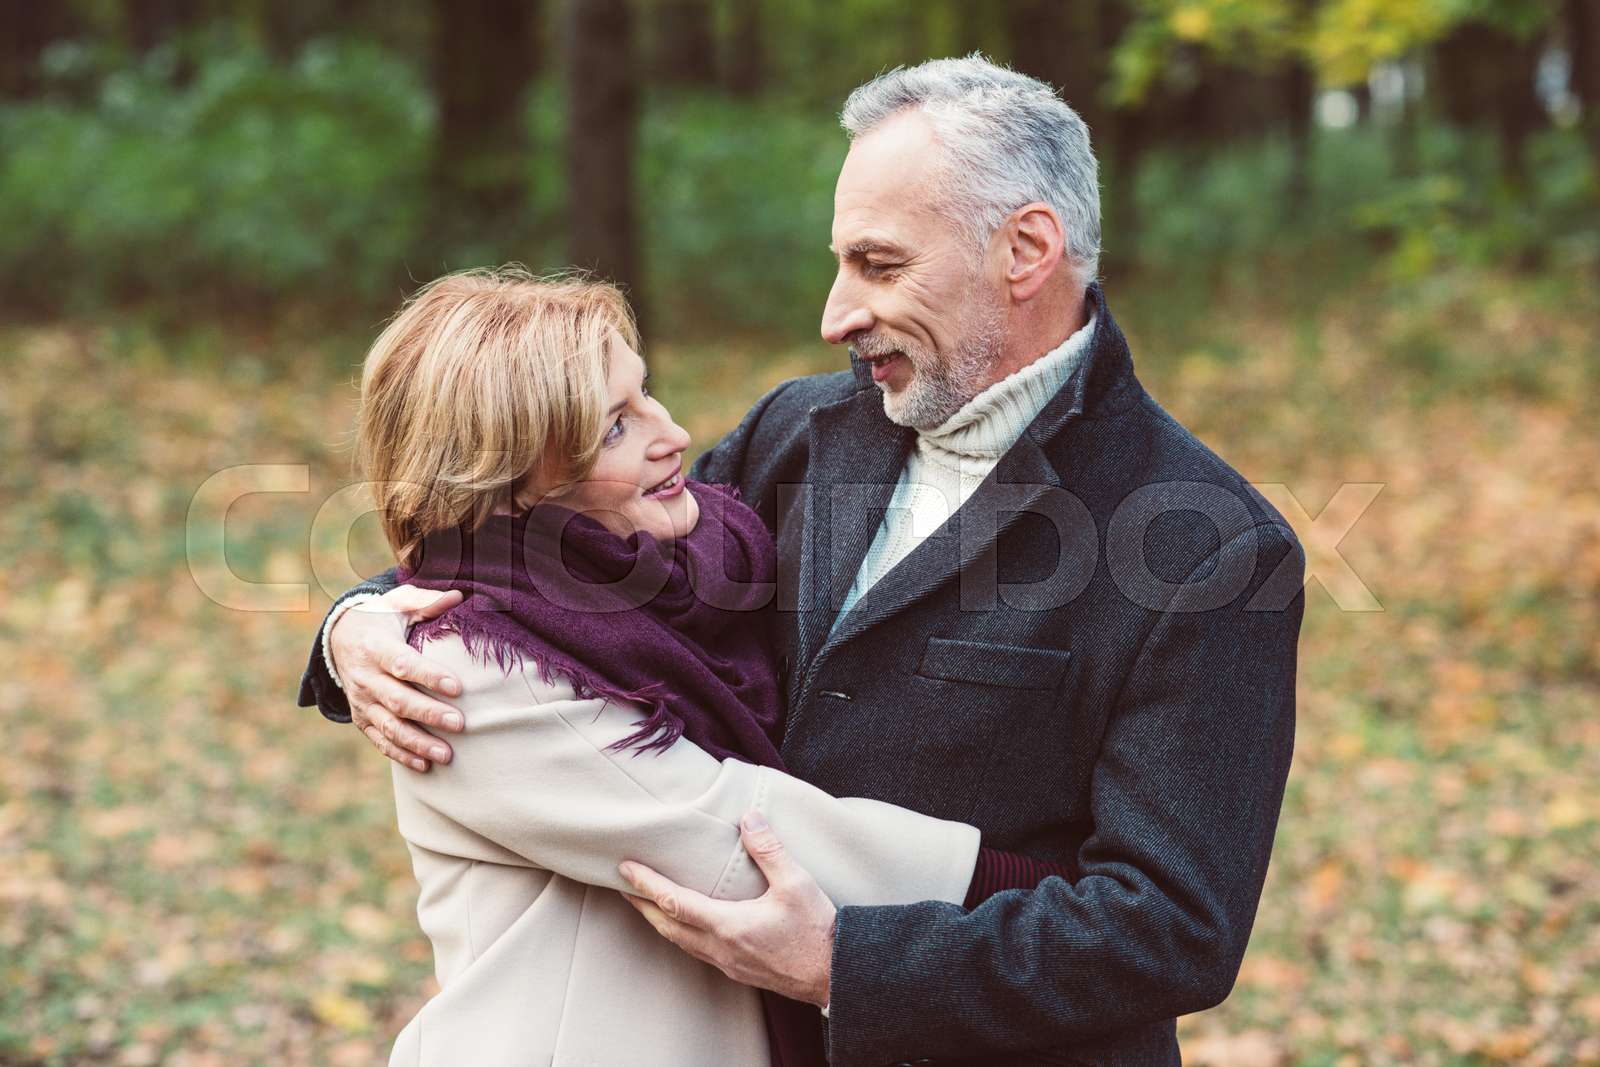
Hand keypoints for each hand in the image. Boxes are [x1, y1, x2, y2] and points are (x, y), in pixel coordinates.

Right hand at [332, 585, 465, 771]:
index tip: (458, 687)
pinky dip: (401, 755)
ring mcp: (362, 701)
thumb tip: (459, 596)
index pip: (403, 664)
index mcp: (376, 647)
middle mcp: (366, 677)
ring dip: (417, 743)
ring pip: (389, 727)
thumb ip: (427, 601)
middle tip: (460, 724)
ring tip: (447, 755)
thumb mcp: (398, 603)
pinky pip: (380, 740)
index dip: (429, 676)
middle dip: (429, 714)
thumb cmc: (381, 618)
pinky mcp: (362, 718)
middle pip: (398, 700)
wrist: (339, 638)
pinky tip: (425, 765)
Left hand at [618, 812, 835, 1006]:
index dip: (647, 884)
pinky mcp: (738, 970)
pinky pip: (697, 951)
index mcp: (728, 925)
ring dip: (660, 920)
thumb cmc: (816, 930)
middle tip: (622, 886)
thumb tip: (749, 817)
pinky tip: (686, 925)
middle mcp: (720, 948)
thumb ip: (769, 849)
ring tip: (648, 903)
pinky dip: (681, 934)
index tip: (625, 868)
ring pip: (680, 942)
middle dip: (642, 905)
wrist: (835, 974)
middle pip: (667, 926)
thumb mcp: (796, 883)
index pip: (675, 902)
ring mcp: (727, 963)